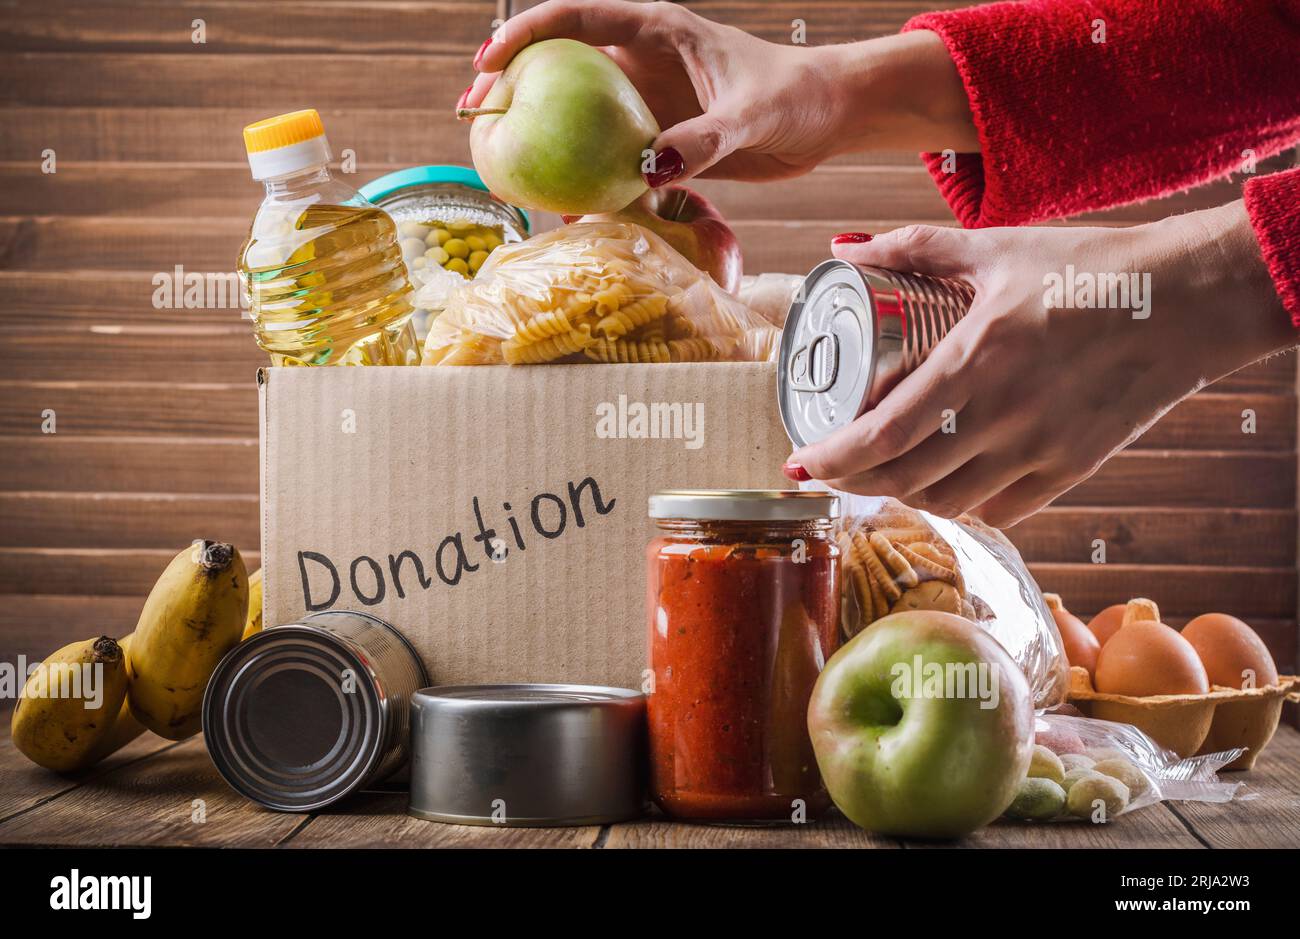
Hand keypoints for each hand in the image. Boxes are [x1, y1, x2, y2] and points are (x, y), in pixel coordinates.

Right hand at [464, 0, 977, 185]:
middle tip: (474, 117)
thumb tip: (648, 168)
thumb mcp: (751, 112)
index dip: (523, 35)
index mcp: (656, 30)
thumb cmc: (796, 95)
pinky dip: (582, 175)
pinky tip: (561, 202)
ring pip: (576, 113)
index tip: (487, 64)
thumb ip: (702, 138)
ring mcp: (647, 102)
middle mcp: (641, 62)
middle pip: (559, 64)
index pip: (574, 19)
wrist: (826, 118)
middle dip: (511, 85)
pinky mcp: (660, 139)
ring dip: (539, 134)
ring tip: (501, 163)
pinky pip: (608, 155)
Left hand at [788, 202, 1293, 527]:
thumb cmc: (1088, 268)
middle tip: (830, 467)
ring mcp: (1041, 450)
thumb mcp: (996, 248)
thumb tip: (843, 246)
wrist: (1188, 302)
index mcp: (978, 359)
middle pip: (905, 478)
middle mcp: (1005, 416)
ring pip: (948, 502)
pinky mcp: (1073, 469)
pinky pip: (999, 509)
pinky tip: (943, 483)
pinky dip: (961, 504)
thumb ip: (914, 247)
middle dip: (854, 480)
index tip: (798, 463)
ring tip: (880, 473)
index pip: (884, 434)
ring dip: (903, 494)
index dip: (832, 459)